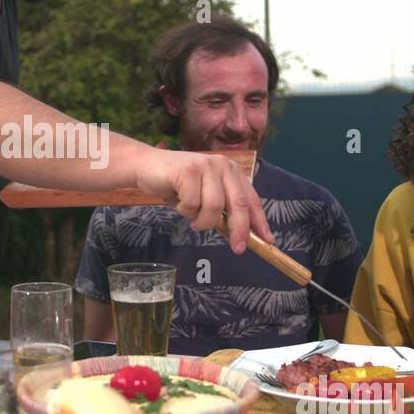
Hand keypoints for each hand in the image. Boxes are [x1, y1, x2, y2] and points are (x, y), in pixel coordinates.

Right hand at [134, 149, 272, 252]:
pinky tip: (177, 200)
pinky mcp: (189, 170)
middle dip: (239, 230)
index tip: (266, 241)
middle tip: (237, 248)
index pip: (251, 199)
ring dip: (200, 220)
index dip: (259, 222)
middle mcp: (223, 165)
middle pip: (238, 205)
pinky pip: (192, 204)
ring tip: (189, 215)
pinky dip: (184, 210)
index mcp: (231, 171)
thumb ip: (221, 211)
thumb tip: (240, 236)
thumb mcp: (203, 197)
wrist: (146, 166)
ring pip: (213, 208)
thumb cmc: (176, 185)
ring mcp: (206, 166)